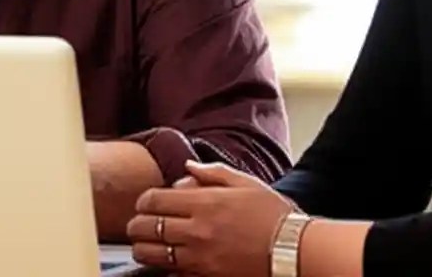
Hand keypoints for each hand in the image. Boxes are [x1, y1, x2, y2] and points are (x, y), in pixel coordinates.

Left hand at [126, 161, 293, 276]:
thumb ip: (213, 173)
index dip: (143, 201)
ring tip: (146, 245)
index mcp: (204, 203)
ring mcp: (199, 257)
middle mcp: (196, 230)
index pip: (153, 200)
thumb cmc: (273, 216)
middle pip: (145, 227)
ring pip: (151, 254)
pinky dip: (165, 269)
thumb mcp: (246, 184)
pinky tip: (169, 263)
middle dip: (137, 224)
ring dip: (143, 248)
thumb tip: (187, 167)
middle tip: (139, 224)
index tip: (146, 203)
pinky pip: (172, 274)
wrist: (294, 252)